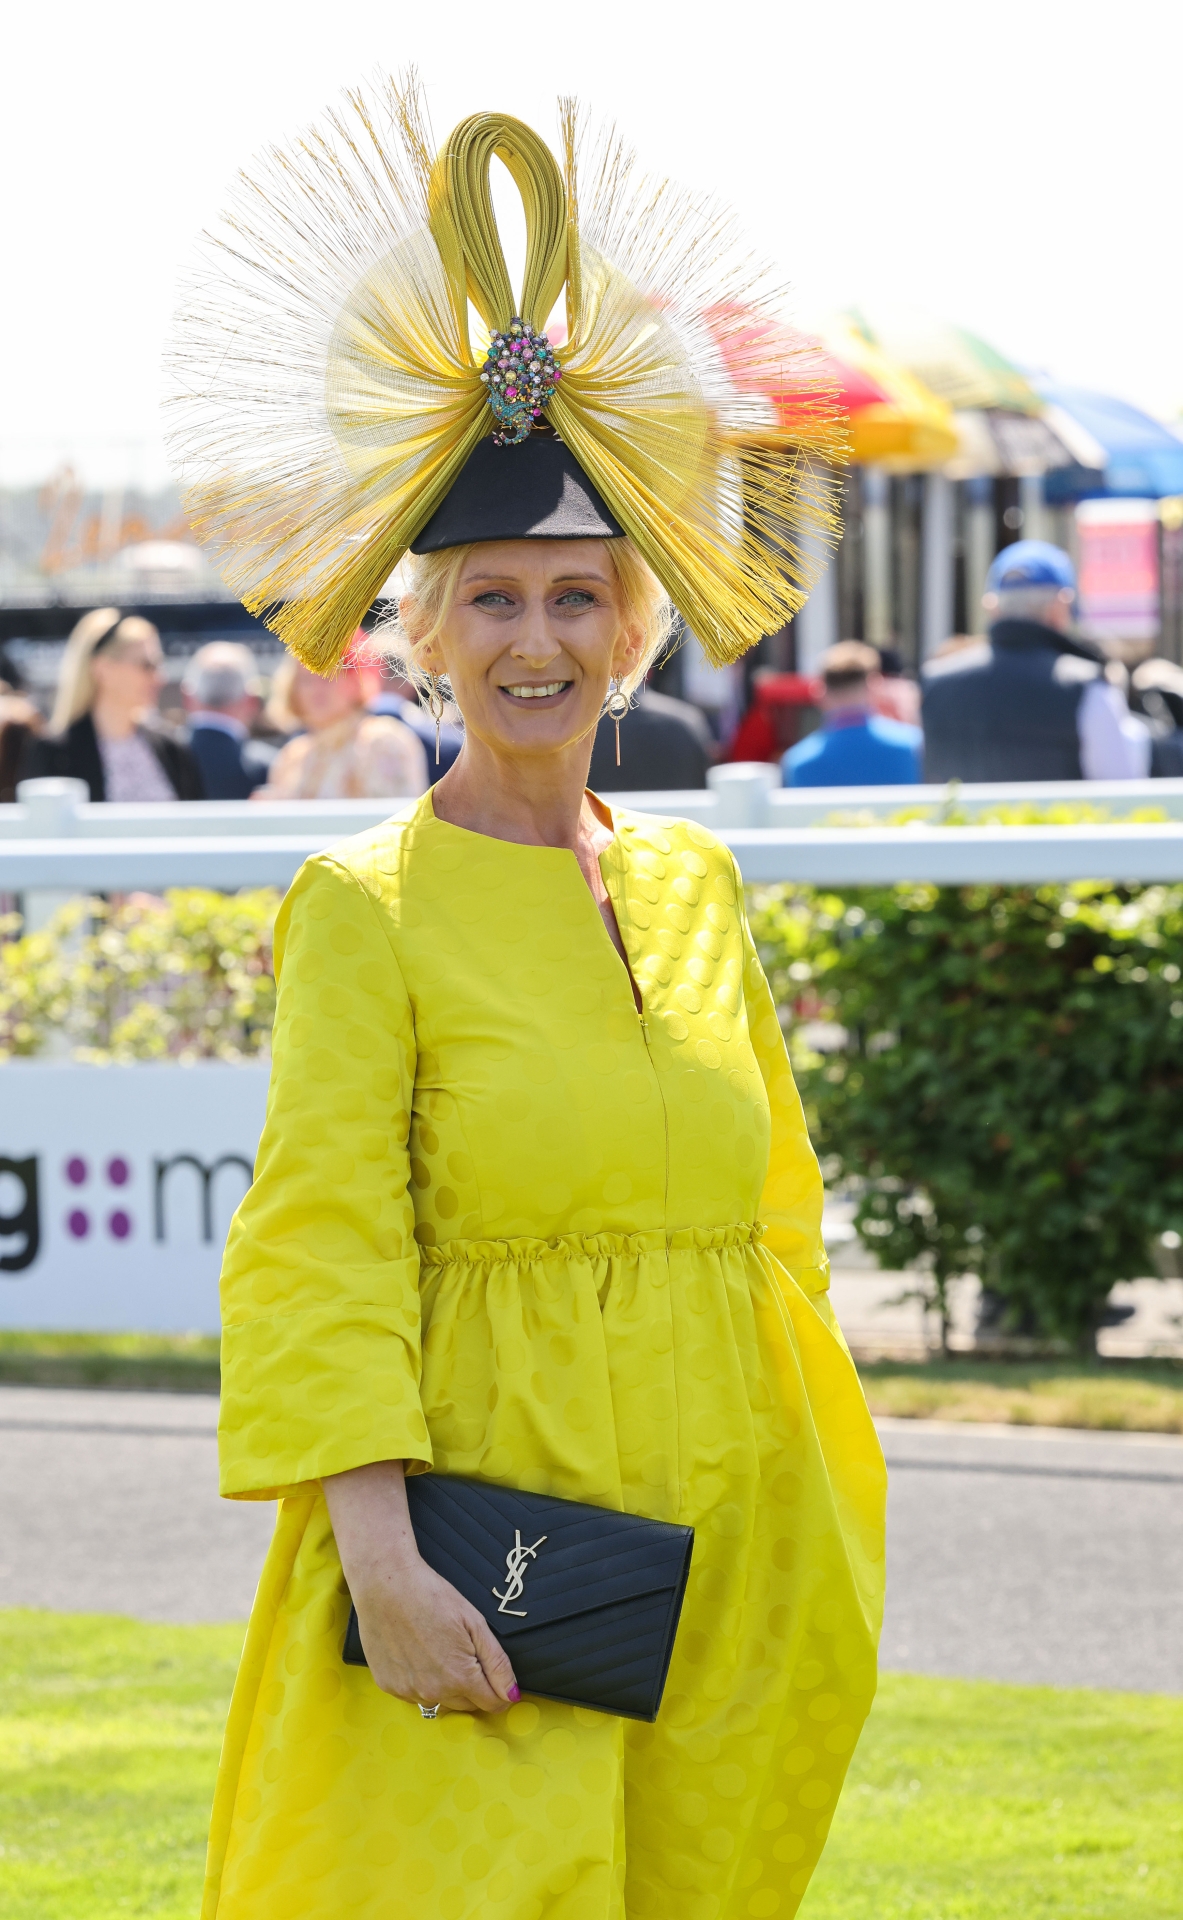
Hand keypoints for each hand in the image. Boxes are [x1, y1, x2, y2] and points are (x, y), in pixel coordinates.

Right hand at [322, 1458, 518, 1714]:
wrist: (385, 1584)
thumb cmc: (432, 1596)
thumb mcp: (475, 1623)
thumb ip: (497, 1664)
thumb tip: (513, 1695)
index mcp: (460, 1678)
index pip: (491, 1704)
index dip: (500, 1691)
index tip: (494, 1673)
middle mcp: (433, 1693)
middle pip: (467, 1705)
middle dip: (473, 1686)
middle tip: (463, 1650)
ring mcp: (408, 1691)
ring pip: (439, 1700)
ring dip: (445, 1685)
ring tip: (436, 1648)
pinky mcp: (387, 1685)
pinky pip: (414, 1694)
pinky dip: (420, 1680)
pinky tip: (416, 1652)